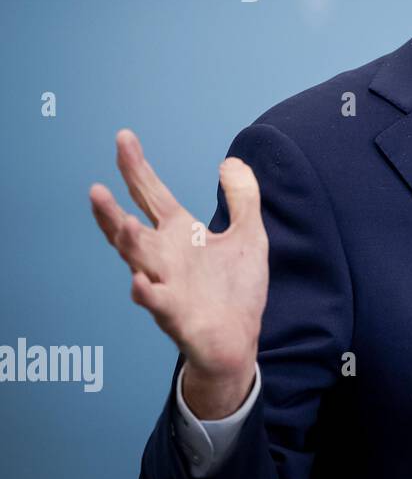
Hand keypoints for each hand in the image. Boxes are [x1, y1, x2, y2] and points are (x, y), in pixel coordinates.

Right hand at [89, 129, 267, 417]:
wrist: (238, 340)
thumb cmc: (235, 290)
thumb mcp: (249, 236)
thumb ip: (242, 199)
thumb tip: (231, 161)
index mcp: (181, 235)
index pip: (153, 195)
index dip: (137, 168)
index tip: (124, 138)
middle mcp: (166, 257)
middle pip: (132, 229)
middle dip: (112, 211)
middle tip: (95, 188)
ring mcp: (167, 285)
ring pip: (139, 263)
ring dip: (128, 244)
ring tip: (120, 222)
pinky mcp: (177, 315)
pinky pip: (157, 304)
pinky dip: (148, 293)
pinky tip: (140, 283)